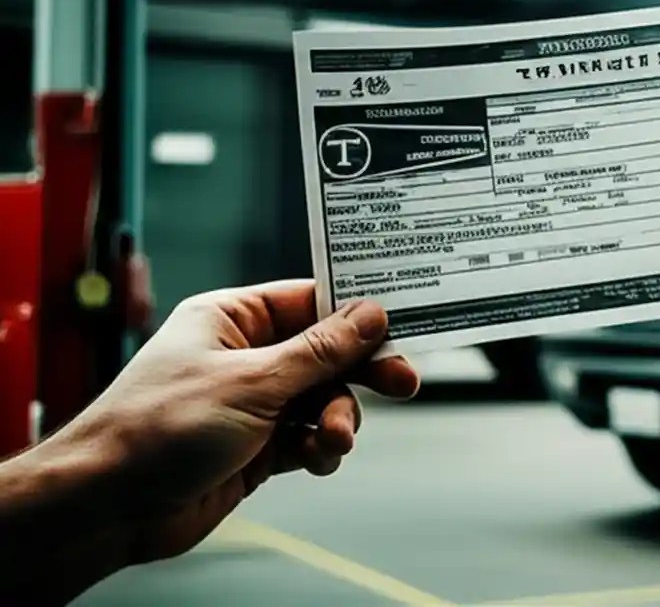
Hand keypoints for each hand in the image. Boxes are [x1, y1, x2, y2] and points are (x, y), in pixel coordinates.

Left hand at [47, 280, 418, 564]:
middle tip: (402, 382)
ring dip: (338, 419)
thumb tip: (369, 314)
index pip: (310, 300)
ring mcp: (252, 403)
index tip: (400, 324)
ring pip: (323, 400)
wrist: (108, 507)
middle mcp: (244, 356)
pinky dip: (321, 449)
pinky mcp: (257, 447)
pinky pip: (309, 438)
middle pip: (326, 353)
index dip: (357, 312)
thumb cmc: (157, 429)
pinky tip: (319, 459)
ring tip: (334, 440)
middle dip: (361, 372)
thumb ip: (319, 351)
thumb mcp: (252, 382)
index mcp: (232, 319)